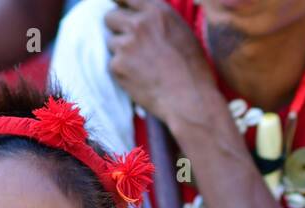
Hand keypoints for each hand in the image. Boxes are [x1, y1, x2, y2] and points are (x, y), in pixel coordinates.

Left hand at [104, 0, 219, 125]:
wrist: (191, 101)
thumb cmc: (194, 70)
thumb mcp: (183, 32)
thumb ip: (158, 19)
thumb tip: (139, 14)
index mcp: (157, 11)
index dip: (119, 4)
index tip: (117, 9)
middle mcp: (139, 23)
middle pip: (110, 17)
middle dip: (117, 29)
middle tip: (132, 45)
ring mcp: (126, 44)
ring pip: (111, 42)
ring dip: (122, 52)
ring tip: (143, 67)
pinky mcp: (118, 66)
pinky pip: (113, 64)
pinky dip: (123, 72)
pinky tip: (142, 80)